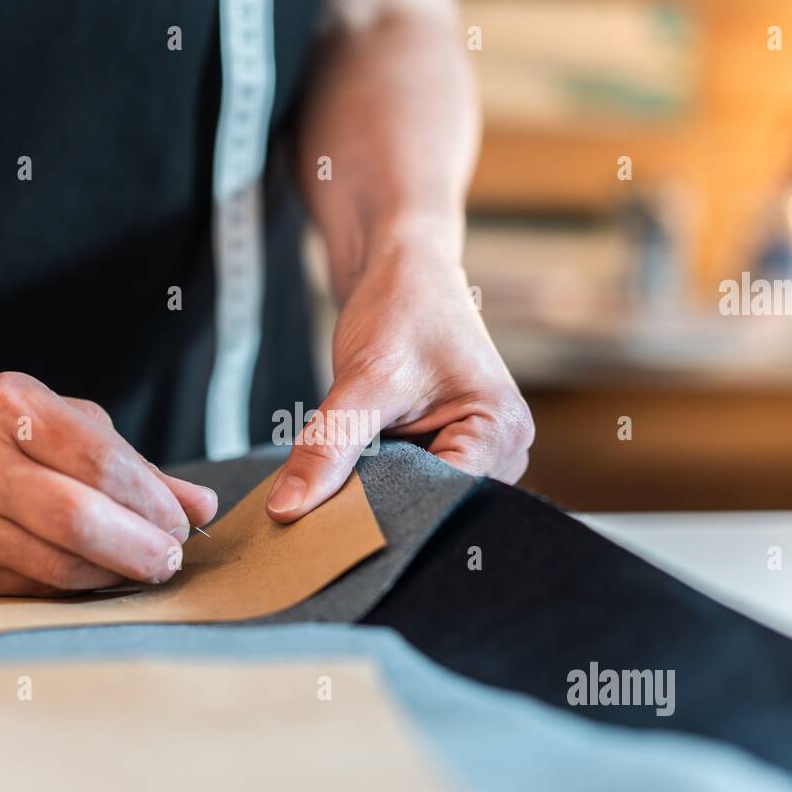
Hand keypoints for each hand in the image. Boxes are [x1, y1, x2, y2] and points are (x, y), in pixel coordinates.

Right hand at [0, 372, 217, 594]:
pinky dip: (75, 587)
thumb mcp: (60, 421)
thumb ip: (132, 464)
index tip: (180, 523)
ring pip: (57, 565)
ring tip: (141, 569)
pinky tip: (94, 576)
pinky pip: (30, 588)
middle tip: (169, 560)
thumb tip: (201, 506)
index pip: (100, 461)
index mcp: (11, 406)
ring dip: (114, 574)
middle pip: (78, 519)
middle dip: (140, 548)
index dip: (152, 501)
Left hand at [266, 239, 533, 521]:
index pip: (445, 503)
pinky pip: (407, 485)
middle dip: (379, 510)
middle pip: (434, 508)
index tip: (330, 524)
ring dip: (373, 497)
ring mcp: (477, 453)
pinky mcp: (447, 450)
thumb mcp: (363, 378)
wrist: (403, 268)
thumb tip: (288, 509)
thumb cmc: (402, 306)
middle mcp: (504, 450)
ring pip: (416, 501)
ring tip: (332, 489)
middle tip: (320, 512)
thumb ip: (329, 446)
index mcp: (503, 432)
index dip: (387, 516)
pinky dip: (373, 483)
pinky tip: (343, 478)